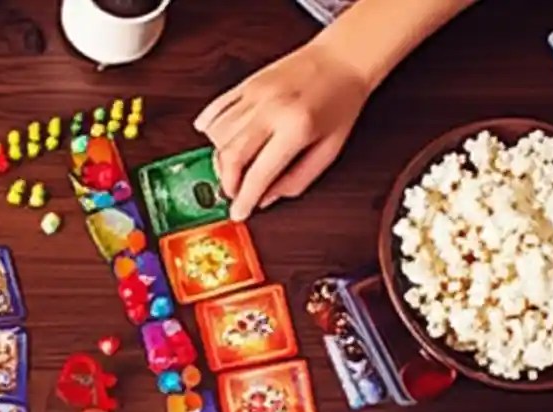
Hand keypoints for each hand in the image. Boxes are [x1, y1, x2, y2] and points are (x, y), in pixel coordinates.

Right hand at [194, 40, 370, 220]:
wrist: (343, 57)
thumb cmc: (341, 101)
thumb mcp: (329, 150)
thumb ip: (297, 179)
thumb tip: (266, 198)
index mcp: (296, 128)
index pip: (259, 174)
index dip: (245, 200)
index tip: (238, 213)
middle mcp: (271, 110)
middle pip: (230, 156)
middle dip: (227, 182)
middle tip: (234, 192)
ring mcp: (254, 94)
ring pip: (218, 135)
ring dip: (220, 157)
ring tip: (235, 165)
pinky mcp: (246, 84)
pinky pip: (215, 110)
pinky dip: (209, 128)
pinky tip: (217, 139)